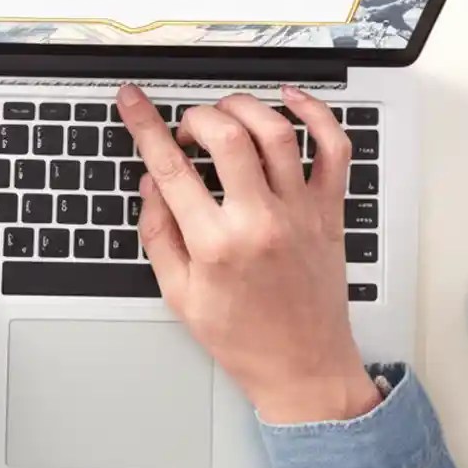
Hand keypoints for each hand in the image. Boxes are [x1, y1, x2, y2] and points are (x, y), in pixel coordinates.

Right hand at [117, 84, 379, 423]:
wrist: (303, 366)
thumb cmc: (244, 338)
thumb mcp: (179, 294)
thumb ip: (158, 234)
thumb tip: (152, 183)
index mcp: (216, 245)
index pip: (171, 167)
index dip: (145, 124)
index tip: (134, 101)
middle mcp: (260, 221)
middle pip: (227, 136)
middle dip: (197, 118)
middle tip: (187, 130)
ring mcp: (300, 212)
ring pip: (276, 132)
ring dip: (244, 108)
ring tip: (226, 115)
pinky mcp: (330, 211)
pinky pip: (333, 148)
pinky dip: (317, 115)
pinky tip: (292, 101)